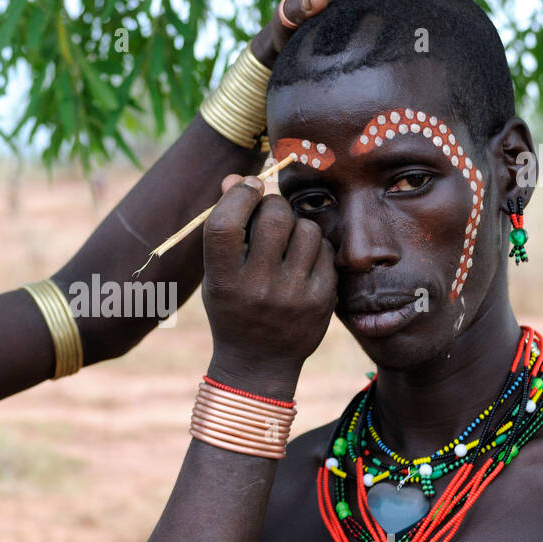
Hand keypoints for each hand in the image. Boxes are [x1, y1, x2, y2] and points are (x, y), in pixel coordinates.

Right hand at [202, 174, 337, 396]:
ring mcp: (293, 296)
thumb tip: (238, 178)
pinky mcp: (321, 299)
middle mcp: (257, 289)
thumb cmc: (233, 307)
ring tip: (286, 241)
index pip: (225, 223)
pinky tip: (302, 261)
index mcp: (223, 281)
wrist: (258, 364)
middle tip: (269, 213)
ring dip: (296, 225)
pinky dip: (314, 247)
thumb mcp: (217, 273)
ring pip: (306, 227)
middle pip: (273, 217)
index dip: (239, 195)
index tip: (247, 189)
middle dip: (273, 205)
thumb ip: (225, 226)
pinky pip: (325, 249)